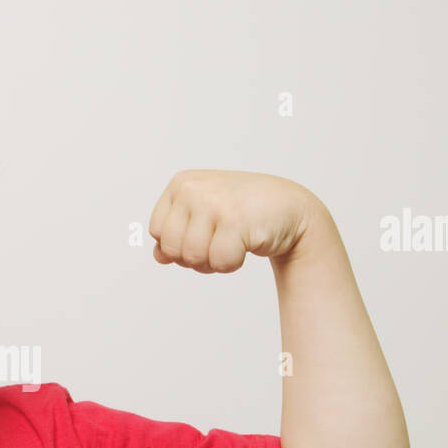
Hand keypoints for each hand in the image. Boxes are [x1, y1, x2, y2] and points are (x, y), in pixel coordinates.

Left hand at [147, 169, 322, 272]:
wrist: (290, 207)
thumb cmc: (244, 212)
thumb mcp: (203, 216)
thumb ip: (177, 233)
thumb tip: (159, 256)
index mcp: (181, 184)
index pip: (157, 232)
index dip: (178, 245)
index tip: (203, 234)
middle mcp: (194, 189)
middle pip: (172, 248)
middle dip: (194, 257)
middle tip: (219, 242)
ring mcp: (214, 202)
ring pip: (192, 258)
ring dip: (214, 262)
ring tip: (232, 243)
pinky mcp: (235, 220)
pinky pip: (218, 262)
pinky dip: (232, 264)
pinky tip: (246, 244)